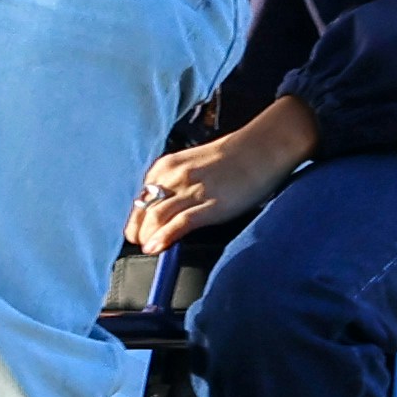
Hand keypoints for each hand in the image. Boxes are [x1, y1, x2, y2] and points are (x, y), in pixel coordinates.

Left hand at [124, 95, 320, 254]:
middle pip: (143, 209)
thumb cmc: (232, 158)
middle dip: (136, 230)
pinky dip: (164, 238)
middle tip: (138, 243)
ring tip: (146, 248)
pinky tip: (156, 248)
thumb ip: (175, 183)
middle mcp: (173, 177)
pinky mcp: (210, 205)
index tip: (135, 232)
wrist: (262, 148)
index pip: (140, 197)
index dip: (134, 218)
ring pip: (155, 218)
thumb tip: (163, 208)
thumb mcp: (192, 165)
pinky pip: (179, 224)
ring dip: (147, 236)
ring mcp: (191, 191)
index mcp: (166, 167)